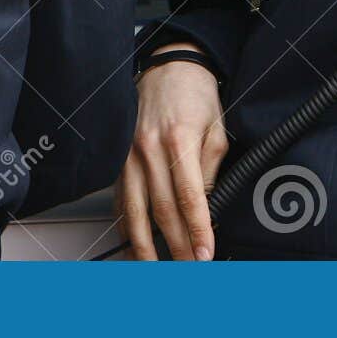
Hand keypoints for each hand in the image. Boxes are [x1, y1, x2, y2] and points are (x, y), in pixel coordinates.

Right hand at [114, 43, 227, 259]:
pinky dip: (126, 225)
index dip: (198, 231)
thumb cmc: (195, 95)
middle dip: (176, 247)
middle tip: (187, 270)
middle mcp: (149, 150)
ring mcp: (129, 155)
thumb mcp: (216, 129)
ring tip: (156, 268)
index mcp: (178, 141)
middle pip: (162, 211)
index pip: (190, 198)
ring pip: (135, 210)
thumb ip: (211, 170)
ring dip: (145, 245)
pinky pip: (121, 199)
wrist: (168, 67)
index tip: (205, 255)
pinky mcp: (119, 159)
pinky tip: (134, 243)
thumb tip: (208, 210)